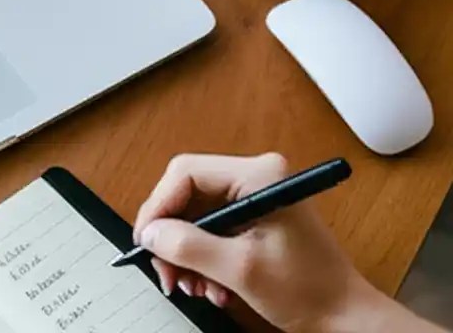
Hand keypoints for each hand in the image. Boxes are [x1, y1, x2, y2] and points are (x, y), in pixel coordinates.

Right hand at [133, 153, 438, 332]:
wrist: (343, 315)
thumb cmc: (309, 290)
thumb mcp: (240, 270)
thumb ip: (189, 246)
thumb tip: (149, 233)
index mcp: (258, 176)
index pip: (185, 174)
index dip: (159, 207)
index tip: (146, 241)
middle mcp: (255, 176)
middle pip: (186, 194)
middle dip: (173, 238)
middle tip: (167, 272)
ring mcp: (254, 195)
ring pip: (194, 215)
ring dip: (186, 254)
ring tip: (194, 286)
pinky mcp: (253, 214)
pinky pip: (210, 228)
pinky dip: (202, 257)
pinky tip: (211, 284)